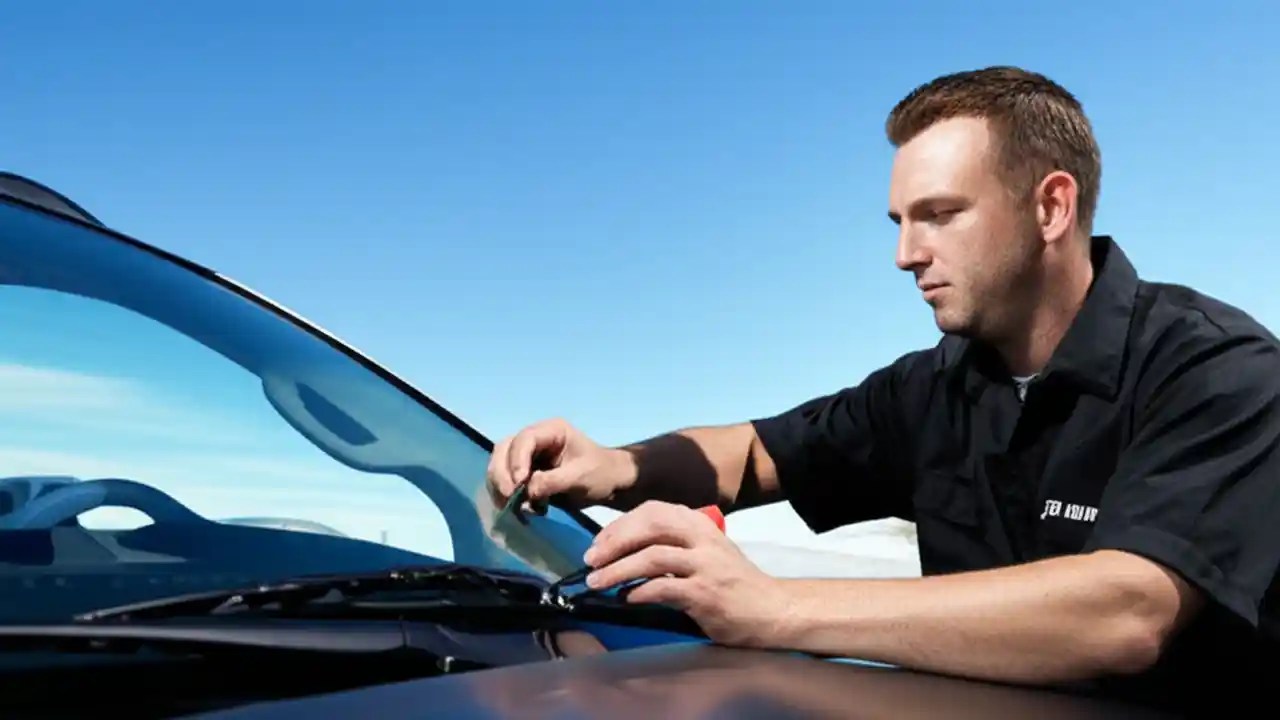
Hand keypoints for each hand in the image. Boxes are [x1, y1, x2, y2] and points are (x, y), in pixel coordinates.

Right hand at [487, 417, 634, 510]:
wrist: (610, 484)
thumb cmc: (601, 474)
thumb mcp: (580, 477)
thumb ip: (552, 481)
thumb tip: (525, 491)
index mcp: (551, 430)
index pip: (524, 439)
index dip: (516, 460)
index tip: (519, 484)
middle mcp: (535, 439)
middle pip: (504, 449)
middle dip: (502, 474)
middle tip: (508, 499)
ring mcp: (528, 455)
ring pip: (500, 464)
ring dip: (500, 486)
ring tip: (511, 507)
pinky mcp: (525, 472)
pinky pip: (506, 480)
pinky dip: (506, 495)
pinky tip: (518, 509)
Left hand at [582, 500, 790, 647]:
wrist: (771, 609)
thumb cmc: (733, 582)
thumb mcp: (706, 551)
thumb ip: (674, 544)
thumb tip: (624, 551)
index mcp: (699, 523)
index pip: (652, 511)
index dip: (620, 525)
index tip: (599, 543)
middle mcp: (702, 538)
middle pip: (648, 526)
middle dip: (613, 542)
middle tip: (591, 560)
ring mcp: (705, 565)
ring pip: (651, 557)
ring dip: (617, 570)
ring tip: (596, 583)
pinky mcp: (705, 593)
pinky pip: (663, 588)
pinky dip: (638, 592)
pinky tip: (626, 599)